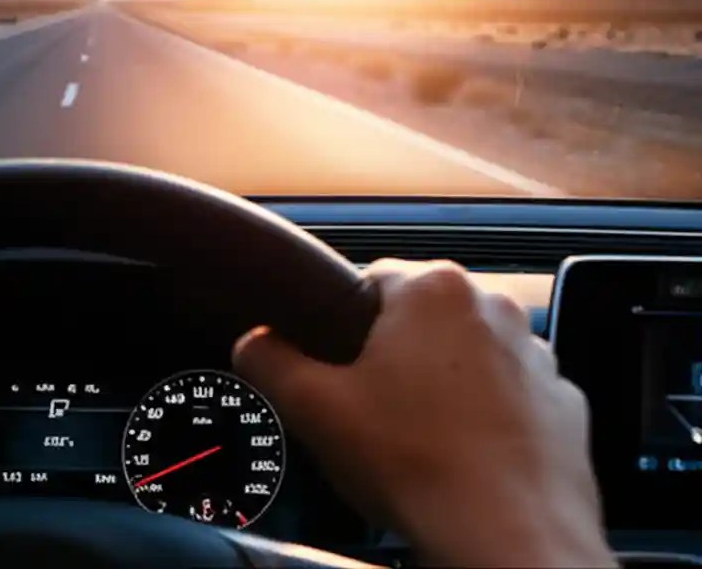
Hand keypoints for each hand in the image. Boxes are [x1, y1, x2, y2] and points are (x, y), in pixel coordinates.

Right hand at [233, 259, 614, 567]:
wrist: (507, 537)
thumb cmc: (417, 465)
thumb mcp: (311, 407)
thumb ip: (267, 360)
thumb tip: (253, 344)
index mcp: (433, 289)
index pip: (369, 280)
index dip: (342, 326)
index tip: (335, 370)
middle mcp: (494, 309)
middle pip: (420, 320)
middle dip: (392, 358)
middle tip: (368, 412)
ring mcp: (537, 358)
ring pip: (467, 358)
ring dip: (440, 387)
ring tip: (415, 442)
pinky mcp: (564, 406)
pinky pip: (509, 399)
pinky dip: (484, 421)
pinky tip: (458, 459)